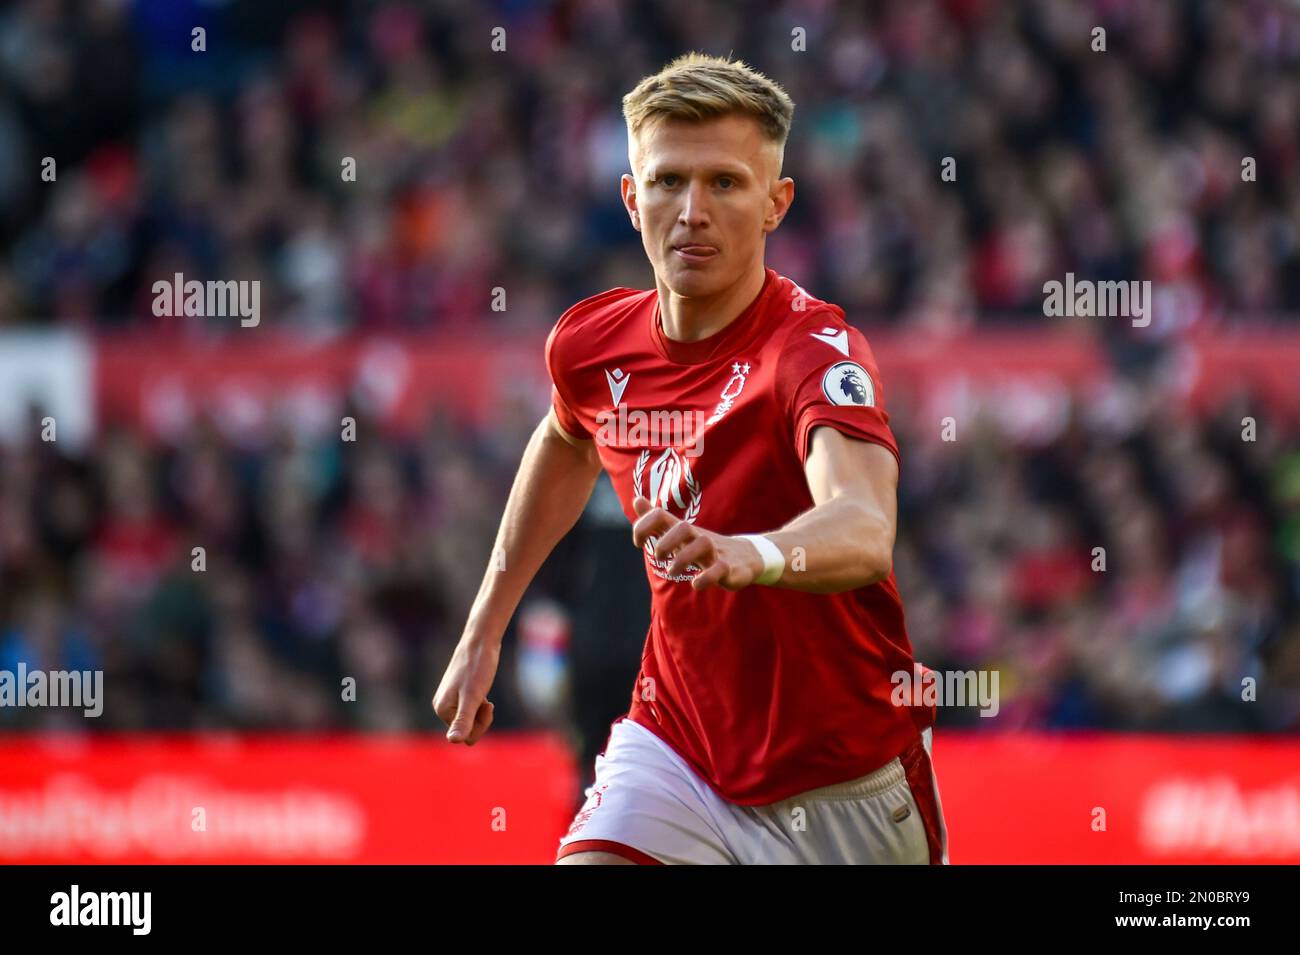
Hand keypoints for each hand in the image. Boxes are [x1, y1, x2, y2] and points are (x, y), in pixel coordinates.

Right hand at [432, 636, 499, 744]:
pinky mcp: (458, 693)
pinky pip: (470, 710)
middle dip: (481, 719)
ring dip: (481, 710)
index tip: (487, 705)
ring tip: (484, 693)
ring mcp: (449, 700)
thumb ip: (463, 720)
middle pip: (467, 730)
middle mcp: (442, 707)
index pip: (466, 737)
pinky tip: (482, 691)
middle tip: (488, 701)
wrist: (480, 641)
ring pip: (470, 720)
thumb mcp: (473, 697)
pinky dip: (480, 704)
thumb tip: (453, 741)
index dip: (481, 725)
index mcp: (443, 710)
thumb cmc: (478, 668)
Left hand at [631, 495, 764, 591]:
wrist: (744, 556)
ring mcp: (714, 552)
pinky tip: (695, 584)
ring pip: (702, 545)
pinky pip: (719, 569)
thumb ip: (657, 521)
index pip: (660, 515)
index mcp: (683, 530)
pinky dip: (706, 578)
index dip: (644, 525)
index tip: (638, 542)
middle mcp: (698, 537)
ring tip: (672, 573)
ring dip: (682, 559)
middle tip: (658, 558)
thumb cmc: (703, 546)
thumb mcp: (678, 534)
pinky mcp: (728, 568)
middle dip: (665, 543)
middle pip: (682, 528)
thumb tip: (637, 500)